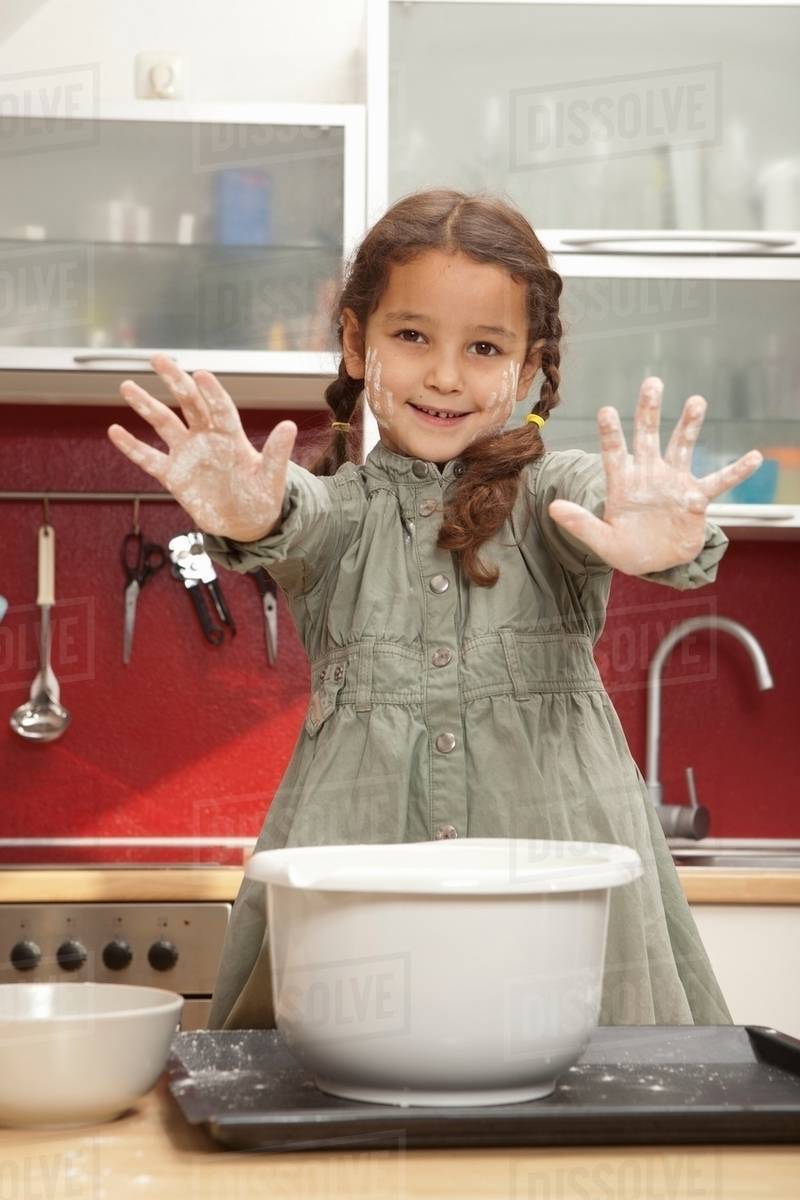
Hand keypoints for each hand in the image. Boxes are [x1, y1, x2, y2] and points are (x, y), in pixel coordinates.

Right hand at [107, 354, 296, 541]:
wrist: (245, 524)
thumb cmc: (261, 498)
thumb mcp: (272, 479)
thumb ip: (277, 453)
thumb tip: (289, 425)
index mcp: (232, 437)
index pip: (220, 408)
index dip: (212, 392)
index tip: (200, 374)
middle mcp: (207, 438)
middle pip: (189, 403)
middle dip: (174, 381)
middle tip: (158, 359)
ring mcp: (188, 455)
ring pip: (164, 424)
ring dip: (146, 405)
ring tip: (127, 386)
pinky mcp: (174, 475)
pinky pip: (149, 458)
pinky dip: (132, 446)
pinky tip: (115, 430)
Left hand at [548, 377, 762, 574]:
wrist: (655, 561)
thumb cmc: (626, 548)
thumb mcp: (602, 541)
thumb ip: (581, 524)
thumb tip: (553, 508)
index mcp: (622, 484)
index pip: (614, 453)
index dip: (611, 433)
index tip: (606, 411)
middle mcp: (648, 475)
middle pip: (648, 437)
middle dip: (649, 411)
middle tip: (651, 383)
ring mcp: (673, 483)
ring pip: (682, 447)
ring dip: (689, 425)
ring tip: (695, 401)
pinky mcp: (696, 498)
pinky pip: (719, 482)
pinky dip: (736, 472)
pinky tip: (754, 458)